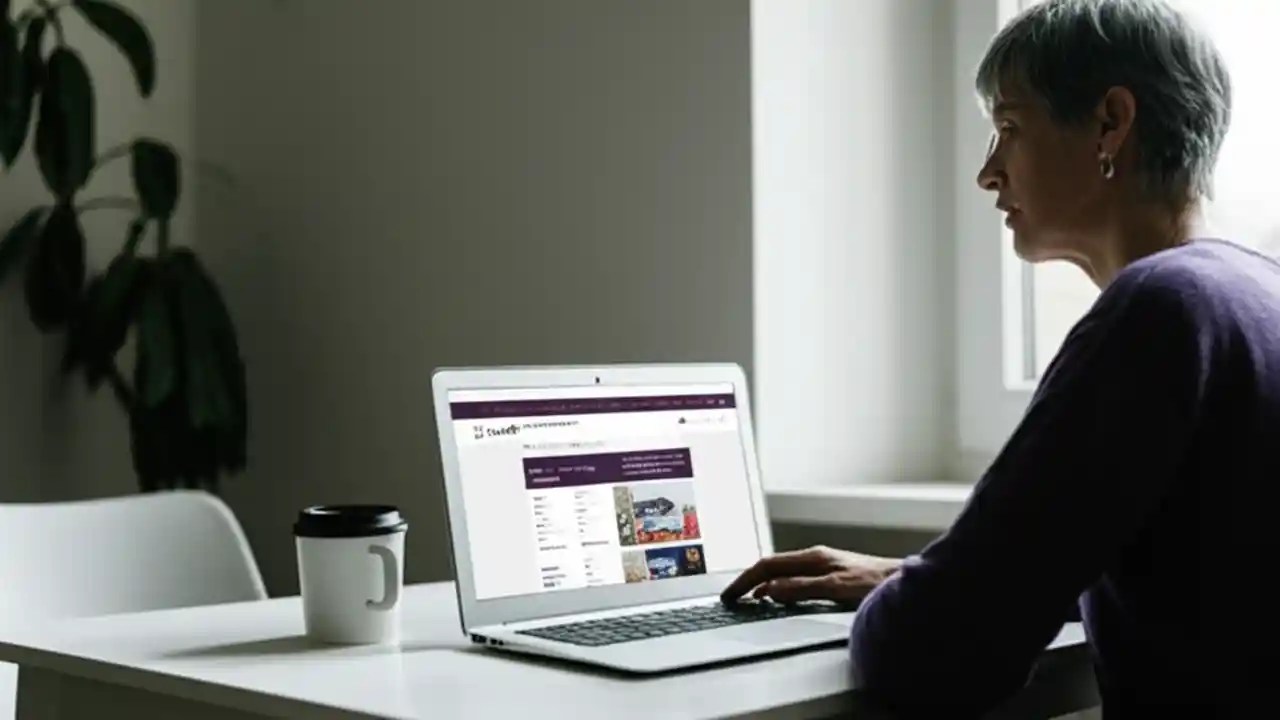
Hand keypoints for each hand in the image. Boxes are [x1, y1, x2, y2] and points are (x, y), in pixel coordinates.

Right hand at [720, 545, 901, 605]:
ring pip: (783, 572)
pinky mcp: (831, 576)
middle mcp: (815, 558)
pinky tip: (778, 598)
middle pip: (772, 567)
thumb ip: (801, 588)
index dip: (746, 580)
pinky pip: (794, 579)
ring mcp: (823, 566)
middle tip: (732, 597)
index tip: (731, 594)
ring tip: (747, 598)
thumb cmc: (875, 582)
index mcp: (812, 557)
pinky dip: (778, 588)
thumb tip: (769, 590)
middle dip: (748, 581)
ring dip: (762, 584)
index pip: (767, 565)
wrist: (903, 581)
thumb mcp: (834, 588)